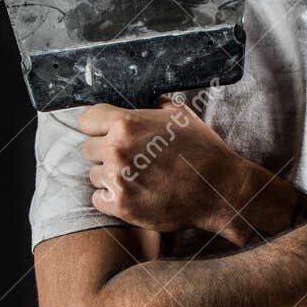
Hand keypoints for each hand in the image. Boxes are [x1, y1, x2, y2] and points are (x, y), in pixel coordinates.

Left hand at [78, 97, 249, 236]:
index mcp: (127, 123)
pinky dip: (111, 198)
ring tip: (134, 179)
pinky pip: (98, 199)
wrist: (219, 190)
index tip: (104, 134)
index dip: (96, 127)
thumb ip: (156, 105)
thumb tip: (148, 100)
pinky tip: (132, 194)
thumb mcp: (182, 116)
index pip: (87, 120)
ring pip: (94, 175)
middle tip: (128, 160)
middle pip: (88, 149)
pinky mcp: (121, 205)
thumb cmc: (203, 151)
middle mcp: (117, 149)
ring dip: (109, 177)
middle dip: (104, 153)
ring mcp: (117, 179)